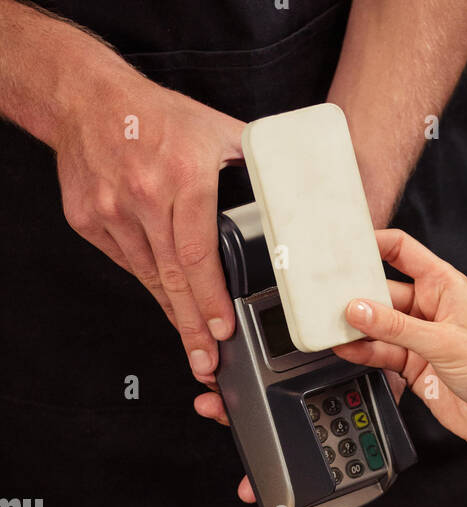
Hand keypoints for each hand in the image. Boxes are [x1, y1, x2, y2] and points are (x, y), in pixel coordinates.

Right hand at [55, 66, 244, 382]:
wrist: (86, 98)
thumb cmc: (155, 115)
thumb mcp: (216, 129)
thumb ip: (253, 165)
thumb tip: (297, 194)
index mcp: (183, 176)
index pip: (199, 253)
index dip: (211, 299)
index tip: (222, 330)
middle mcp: (146, 196)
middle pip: (174, 277)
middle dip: (192, 328)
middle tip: (208, 364)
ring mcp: (113, 211)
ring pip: (150, 277)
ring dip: (174, 314)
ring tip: (194, 347)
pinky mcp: (90, 221)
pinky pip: (128, 264)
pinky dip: (151, 284)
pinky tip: (169, 303)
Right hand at [334, 228, 466, 461]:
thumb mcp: (445, 342)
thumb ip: (398, 327)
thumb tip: (360, 310)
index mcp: (445, 286)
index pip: (404, 252)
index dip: (375, 244)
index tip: (347, 246)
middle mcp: (430, 308)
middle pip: (383, 290)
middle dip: (357, 293)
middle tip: (327, 294)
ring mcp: (420, 338)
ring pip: (379, 325)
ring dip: (357, 326)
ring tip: (331, 324)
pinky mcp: (413, 366)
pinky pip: (381, 352)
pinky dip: (363, 351)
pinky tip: (346, 348)